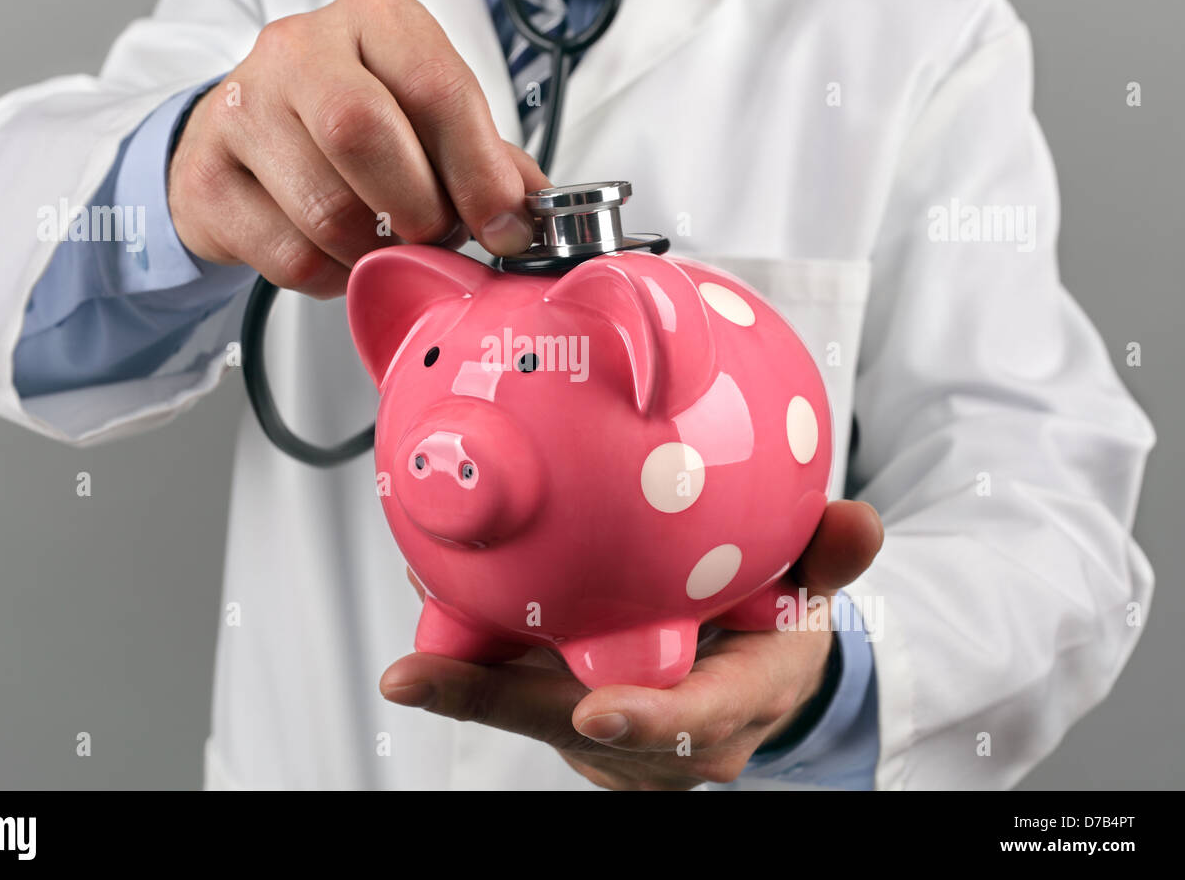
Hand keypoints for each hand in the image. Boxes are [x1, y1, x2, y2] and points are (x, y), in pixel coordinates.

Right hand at [168, 0, 546, 297]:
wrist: (242, 140)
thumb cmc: (346, 125)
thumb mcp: (422, 120)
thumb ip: (484, 158)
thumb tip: (528, 212)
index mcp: (373, 22)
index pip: (435, 85)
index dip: (479, 170)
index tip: (505, 225)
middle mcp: (299, 49)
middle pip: (362, 133)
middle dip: (419, 209)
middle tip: (437, 236)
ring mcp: (241, 109)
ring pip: (325, 208)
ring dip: (376, 252)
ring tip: (387, 246)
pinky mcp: (208, 180)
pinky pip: (291, 256)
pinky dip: (334, 277)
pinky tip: (340, 257)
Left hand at [381, 500, 882, 789]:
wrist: (750, 681)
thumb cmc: (774, 631)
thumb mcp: (810, 595)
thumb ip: (830, 559)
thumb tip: (860, 519)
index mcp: (729, 712)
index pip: (688, 724)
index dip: (644, 722)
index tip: (594, 712)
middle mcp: (661, 743)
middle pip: (569, 727)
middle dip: (491, 702)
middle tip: (414, 677)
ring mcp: (610, 743)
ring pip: (528, 713)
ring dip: (464, 679)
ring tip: (403, 647)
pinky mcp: (570, 723)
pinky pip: (516, 693)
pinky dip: (472, 661)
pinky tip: (433, 608)